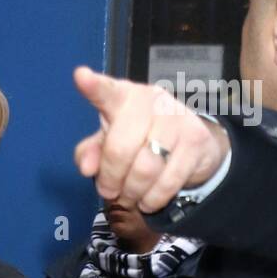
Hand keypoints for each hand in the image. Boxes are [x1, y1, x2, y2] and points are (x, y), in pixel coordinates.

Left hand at [73, 65, 229, 213]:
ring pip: (145, 170)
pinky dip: (152, 200)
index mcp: (124, 97)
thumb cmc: (141, 140)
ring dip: (132, 193)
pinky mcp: (195, 140)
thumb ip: (91, 153)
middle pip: (120, 150)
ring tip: (130, 197)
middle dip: (110, 180)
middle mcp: (152, 101)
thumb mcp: (110, 144)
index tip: (81, 78)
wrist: (192, 144)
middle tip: (109, 191)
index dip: (95, 87)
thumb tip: (86, 167)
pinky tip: (148, 200)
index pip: (108, 92)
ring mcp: (176, 118)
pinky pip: (167, 182)